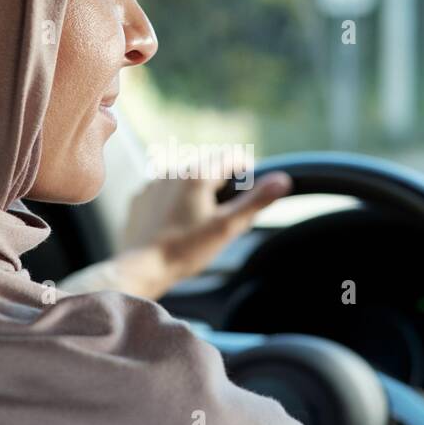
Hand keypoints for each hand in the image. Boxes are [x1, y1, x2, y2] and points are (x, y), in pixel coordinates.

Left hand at [111, 167, 292, 299]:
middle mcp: (173, 171)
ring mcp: (153, 184)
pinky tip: (178, 225)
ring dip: (199, 192)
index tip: (251, 193)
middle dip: (223, 185)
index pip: (232, 156)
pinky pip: (165, 191)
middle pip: (209, 167)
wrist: (141, 268)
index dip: (247, 172)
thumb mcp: (227, 227)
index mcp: (197, 174)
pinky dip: (175, 202)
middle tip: (228, 215)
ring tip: (201, 222)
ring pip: (186, 179)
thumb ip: (255, 202)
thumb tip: (283, 179)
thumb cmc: (185, 249)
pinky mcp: (140, 198)